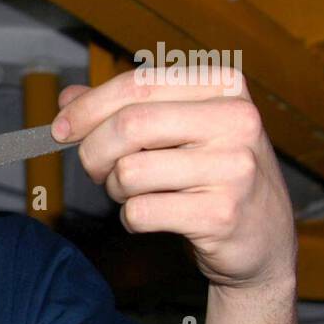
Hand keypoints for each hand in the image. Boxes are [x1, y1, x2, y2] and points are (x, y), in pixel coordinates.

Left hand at [51, 66, 296, 291]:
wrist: (263, 238)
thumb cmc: (212, 175)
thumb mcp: (179, 129)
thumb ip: (125, 108)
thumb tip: (68, 99)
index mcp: (224, 86)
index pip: (138, 85)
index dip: (88, 107)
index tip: (60, 129)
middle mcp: (236, 120)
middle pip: (130, 124)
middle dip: (94, 151)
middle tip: (95, 170)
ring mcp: (234, 168)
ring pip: (130, 171)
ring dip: (115, 188)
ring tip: (136, 193)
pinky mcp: (221, 214)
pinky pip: (141, 211)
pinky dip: (131, 218)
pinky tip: (154, 216)